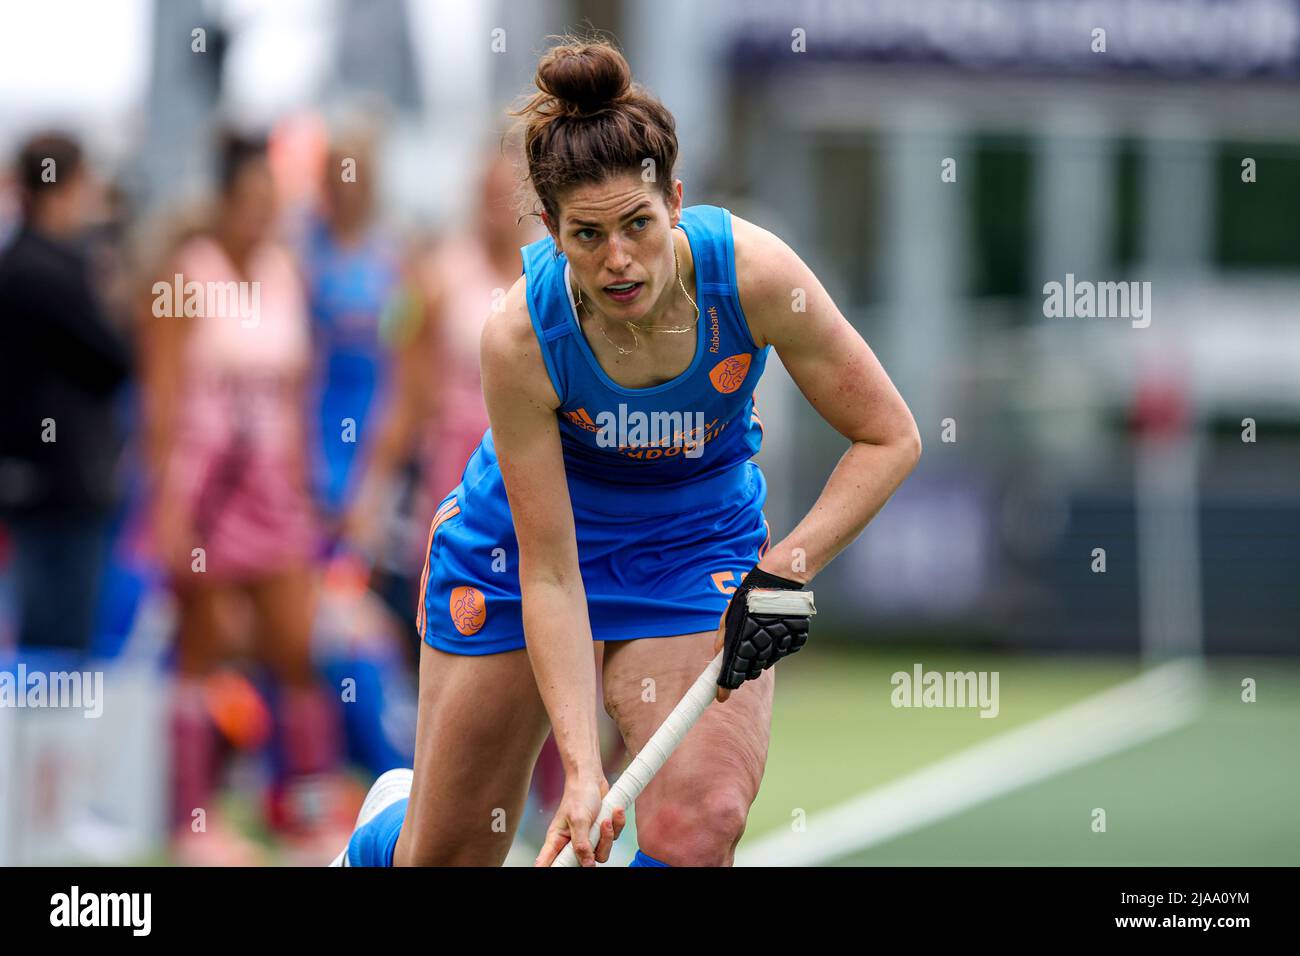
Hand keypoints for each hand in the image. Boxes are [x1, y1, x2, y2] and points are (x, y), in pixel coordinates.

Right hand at [533, 774, 626, 866]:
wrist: (592, 779)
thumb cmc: (579, 795)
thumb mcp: (579, 820)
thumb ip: (581, 844)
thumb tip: (587, 865)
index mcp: (558, 840)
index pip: (549, 861)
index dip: (548, 868)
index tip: (551, 869)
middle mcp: (572, 842)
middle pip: (584, 863)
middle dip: (597, 849)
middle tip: (600, 829)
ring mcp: (588, 839)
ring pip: (602, 853)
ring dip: (608, 835)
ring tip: (606, 819)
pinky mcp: (600, 833)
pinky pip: (613, 838)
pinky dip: (616, 825)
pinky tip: (614, 812)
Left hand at [714, 565, 808, 701]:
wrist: (778, 581)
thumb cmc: (749, 596)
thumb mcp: (730, 614)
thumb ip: (723, 637)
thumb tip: (716, 656)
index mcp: (743, 641)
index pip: (733, 673)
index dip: (725, 687)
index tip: (721, 696)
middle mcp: (764, 647)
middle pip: (751, 672)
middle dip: (743, 670)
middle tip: (742, 655)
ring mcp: (781, 644)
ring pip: (767, 662)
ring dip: (760, 656)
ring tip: (759, 634)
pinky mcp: (795, 640)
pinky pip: (782, 652)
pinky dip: (776, 647)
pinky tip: (774, 631)